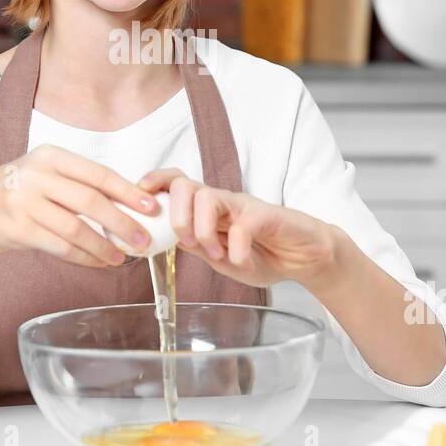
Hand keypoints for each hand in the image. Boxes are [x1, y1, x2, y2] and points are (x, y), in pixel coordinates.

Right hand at [0, 144, 159, 268]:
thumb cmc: (20, 193)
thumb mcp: (45, 174)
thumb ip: (80, 183)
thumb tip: (130, 202)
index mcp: (51, 156)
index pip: (99, 174)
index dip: (128, 192)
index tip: (151, 208)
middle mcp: (37, 175)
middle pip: (91, 201)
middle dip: (122, 223)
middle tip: (143, 239)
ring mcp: (25, 202)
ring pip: (76, 228)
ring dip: (104, 246)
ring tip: (121, 257)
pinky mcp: (18, 229)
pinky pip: (60, 246)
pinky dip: (84, 256)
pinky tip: (98, 261)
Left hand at [136, 168, 339, 287]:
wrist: (306, 258)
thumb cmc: (263, 254)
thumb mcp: (220, 257)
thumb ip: (197, 246)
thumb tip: (167, 238)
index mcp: (208, 209)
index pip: (177, 183)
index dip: (156, 183)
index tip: (140, 199)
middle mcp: (223, 201)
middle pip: (185, 185)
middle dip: (177, 216)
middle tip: (189, 242)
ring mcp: (244, 206)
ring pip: (208, 198)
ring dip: (204, 231)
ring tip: (217, 255)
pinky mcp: (267, 216)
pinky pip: (243, 225)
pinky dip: (236, 249)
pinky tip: (242, 262)